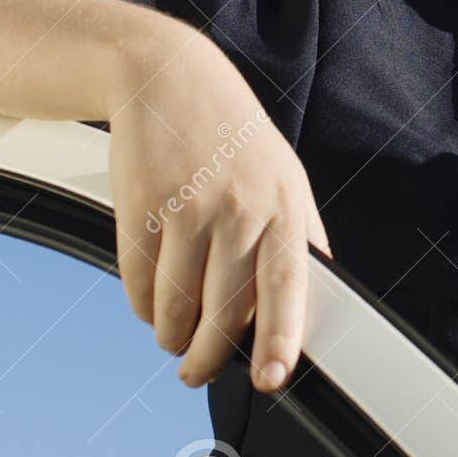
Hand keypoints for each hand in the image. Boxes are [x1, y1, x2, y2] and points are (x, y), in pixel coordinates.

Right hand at [106, 26, 331, 391]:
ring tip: (174, 335)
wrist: (170, 78)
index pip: (287, 284)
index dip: (280, 337)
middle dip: (207, 358)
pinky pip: (138, 285)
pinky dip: (144, 307)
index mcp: (284, 207)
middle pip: (223, 312)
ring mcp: (189, 207)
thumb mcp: (284, 177)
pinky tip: (152, 301)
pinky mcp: (141, 207)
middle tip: (197, 372)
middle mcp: (241, 208)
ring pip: (176, 308)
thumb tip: (319, 296)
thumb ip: (300, 235)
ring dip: (172, 335)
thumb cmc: (234, 138)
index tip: (272, 378)